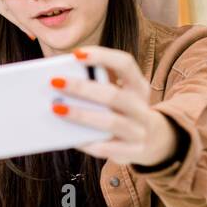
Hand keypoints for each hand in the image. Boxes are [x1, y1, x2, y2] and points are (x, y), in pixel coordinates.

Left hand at [50, 46, 180, 166]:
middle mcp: (141, 108)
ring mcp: (139, 132)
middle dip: (82, 88)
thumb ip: (97, 84)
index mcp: (138, 86)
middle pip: (114, 95)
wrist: (151, 142)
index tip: (76, 54)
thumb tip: (59, 79)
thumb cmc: (122, 111)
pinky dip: (86, 142)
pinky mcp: (132, 152)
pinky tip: (68, 137)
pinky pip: (106, 148)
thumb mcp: (120, 93)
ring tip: (55, 108)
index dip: (102, 57)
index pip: (125, 64)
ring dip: (81, 115)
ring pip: (111, 123)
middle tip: (54, 82)